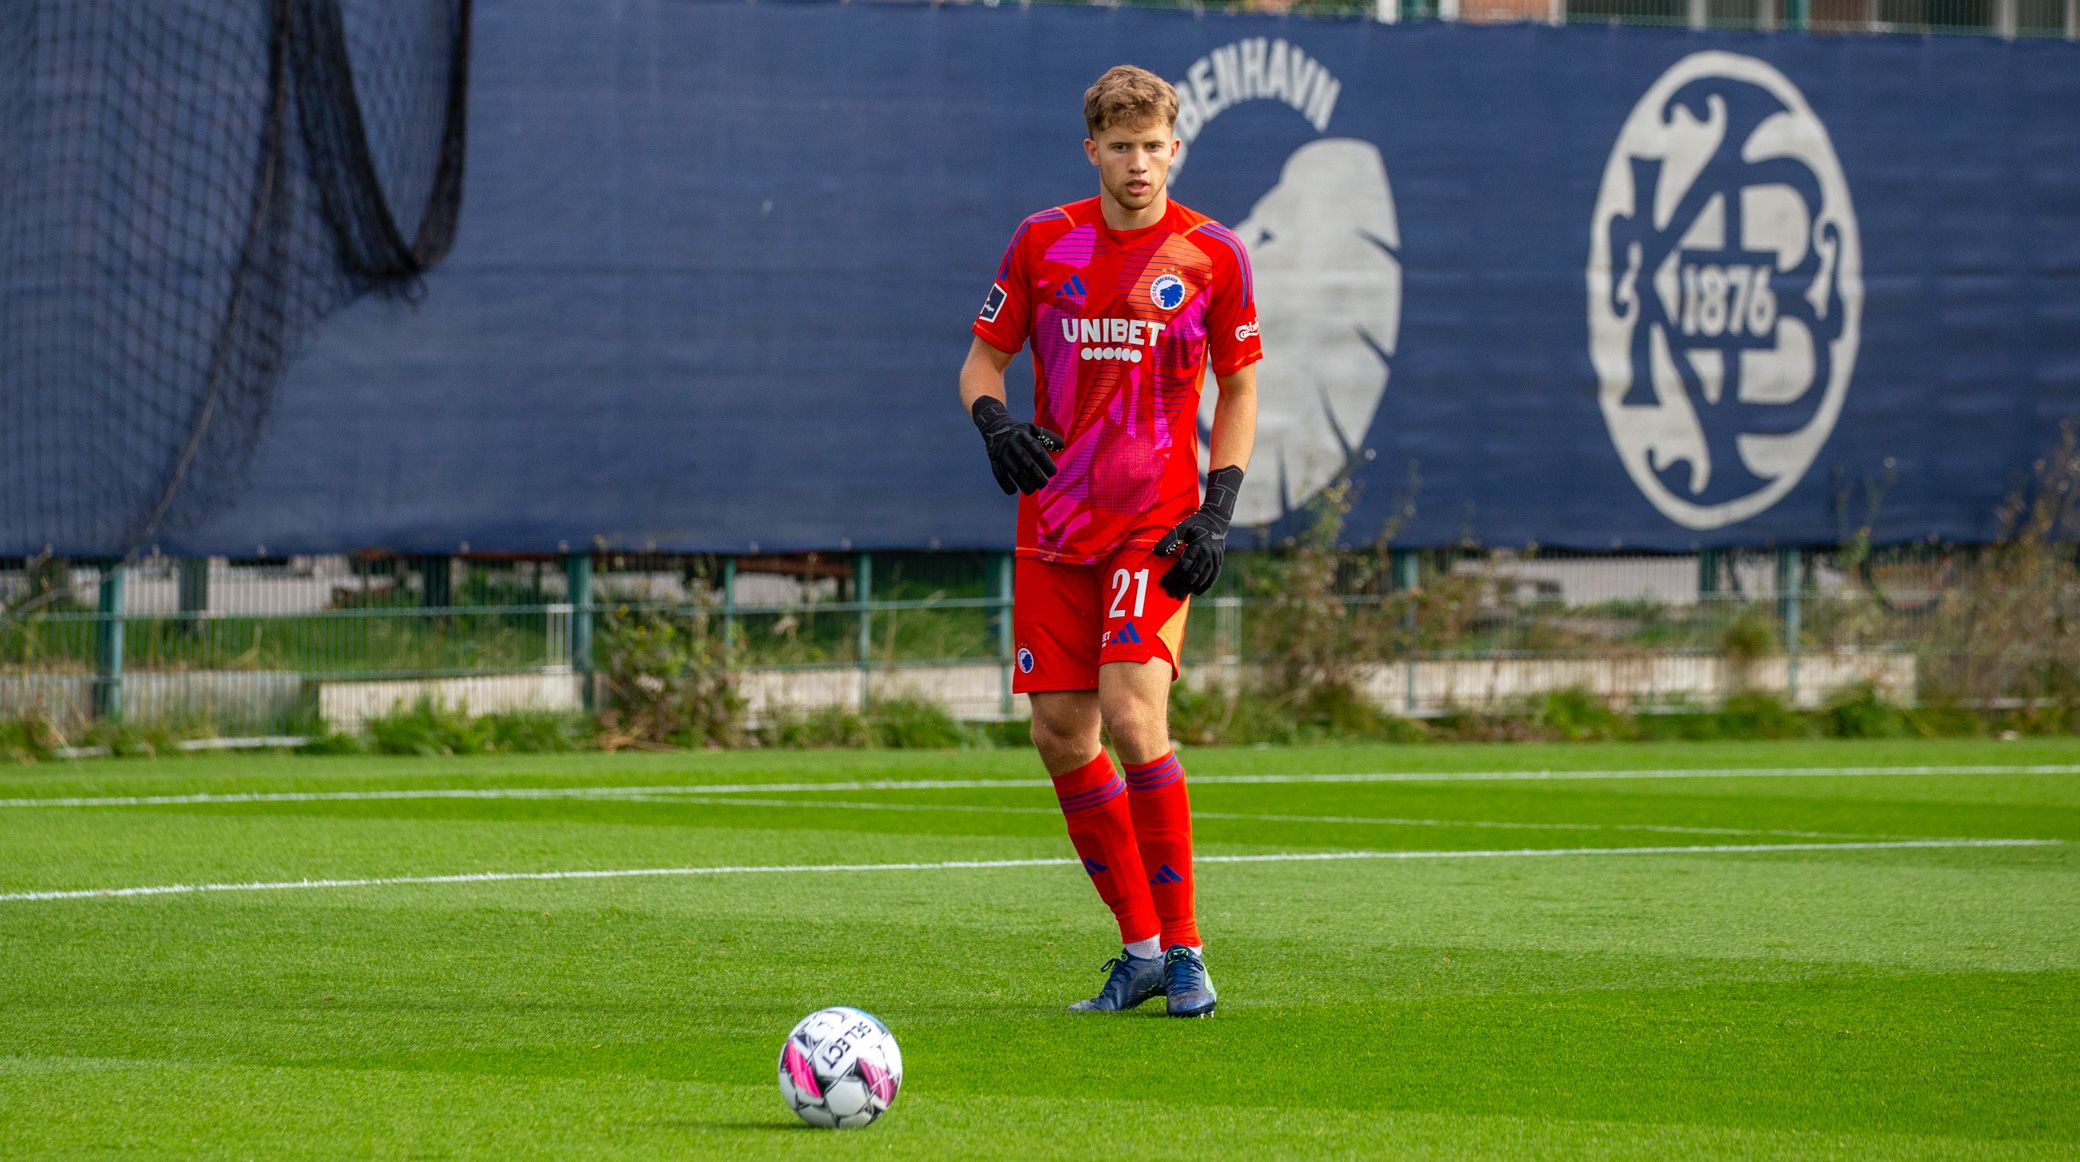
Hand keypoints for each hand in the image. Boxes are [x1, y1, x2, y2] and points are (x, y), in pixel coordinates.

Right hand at [971, 396, 1064, 494]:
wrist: (995, 427)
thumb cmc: (1021, 433)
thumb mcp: (1034, 430)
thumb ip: (1048, 438)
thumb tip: (1061, 446)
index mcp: (1024, 435)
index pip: (1037, 450)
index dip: (1046, 462)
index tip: (1053, 472)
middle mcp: (1012, 443)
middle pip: (1026, 461)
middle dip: (1036, 475)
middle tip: (1043, 484)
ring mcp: (1001, 452)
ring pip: (1013, 470)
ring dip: (1022, 482)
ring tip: (1030, 491)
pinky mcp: (993, 459)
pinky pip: (998, 473)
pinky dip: (1004, 484)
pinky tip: (1012, 491)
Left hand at [1154, 466, 1244, 598]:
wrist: (1216, 521)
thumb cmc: (1195, 523)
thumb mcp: (1181, 527)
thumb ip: (1169, 539)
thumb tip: (1156, 552)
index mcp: (1198, 546)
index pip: (1183, 566)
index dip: (1173, 576)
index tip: (1163, 582)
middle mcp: (1208, 554)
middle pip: (1193, 575)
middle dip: (1180, 585)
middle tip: (1170, 593)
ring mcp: (1215, 559)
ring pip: (1202, 578)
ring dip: (1190, 588)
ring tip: (1180, 596)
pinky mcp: (1219, 561)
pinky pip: (1213, 577)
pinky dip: (1204, 586)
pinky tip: (1195, 592)